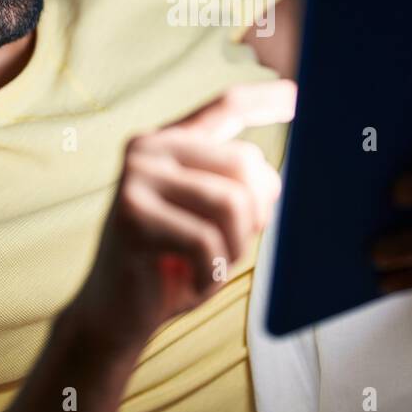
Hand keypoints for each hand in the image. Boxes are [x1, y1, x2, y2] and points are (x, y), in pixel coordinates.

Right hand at [70, 79, 295, 350]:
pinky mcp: (133, 215)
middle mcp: (149, 148)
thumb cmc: (170, 268)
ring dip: (233, 248)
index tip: (298, 95)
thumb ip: (237, 191)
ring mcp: (137, 178)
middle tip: (231, 249)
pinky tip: (188, 282)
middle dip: (256, 215)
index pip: (226, 107)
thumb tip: (273, 179)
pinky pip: (206, 241)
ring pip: (232, 203)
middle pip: (245, 162)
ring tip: (208, 267)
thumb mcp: (211, 223)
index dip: (264, 100)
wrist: (113, 316)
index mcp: (170, 144)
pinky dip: (210, 273)